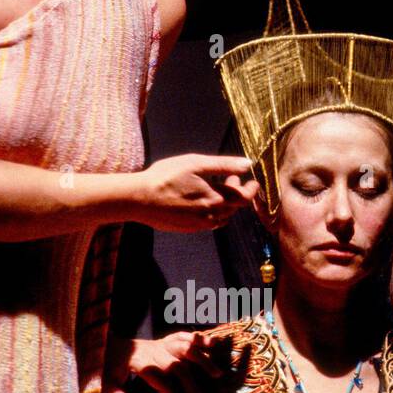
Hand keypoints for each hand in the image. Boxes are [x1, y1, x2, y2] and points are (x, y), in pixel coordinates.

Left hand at [103, 330, 236, 392]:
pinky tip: (214, 343)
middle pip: (177, 365)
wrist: (99, 345)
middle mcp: (151, 349)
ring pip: (184, 348)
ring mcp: (158, 343)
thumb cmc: (102, 369)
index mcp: (137, 361)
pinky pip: (183, 336)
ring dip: (202, 360)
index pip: (160, 379)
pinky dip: (199, 339)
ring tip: (218, 375)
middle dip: (192, 386)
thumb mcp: (103, 387)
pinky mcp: (162, 341)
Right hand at [131, 154, 258, 232]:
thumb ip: (224, 164)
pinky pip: (209, 222)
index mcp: (216, 199)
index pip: (243, 198)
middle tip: (232, 179)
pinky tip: (202, 201)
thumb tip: (248, 164)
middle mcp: (211, 216)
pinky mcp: (188, 229)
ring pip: (222, 217)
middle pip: (234, 208)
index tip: (253, 181)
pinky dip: (213, 212)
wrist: (140, 200)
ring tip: (218, 189)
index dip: (251, 189)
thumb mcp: (196, 163)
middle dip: (237, 193)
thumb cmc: (166, 177)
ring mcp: (199, 225)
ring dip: (225, 204)